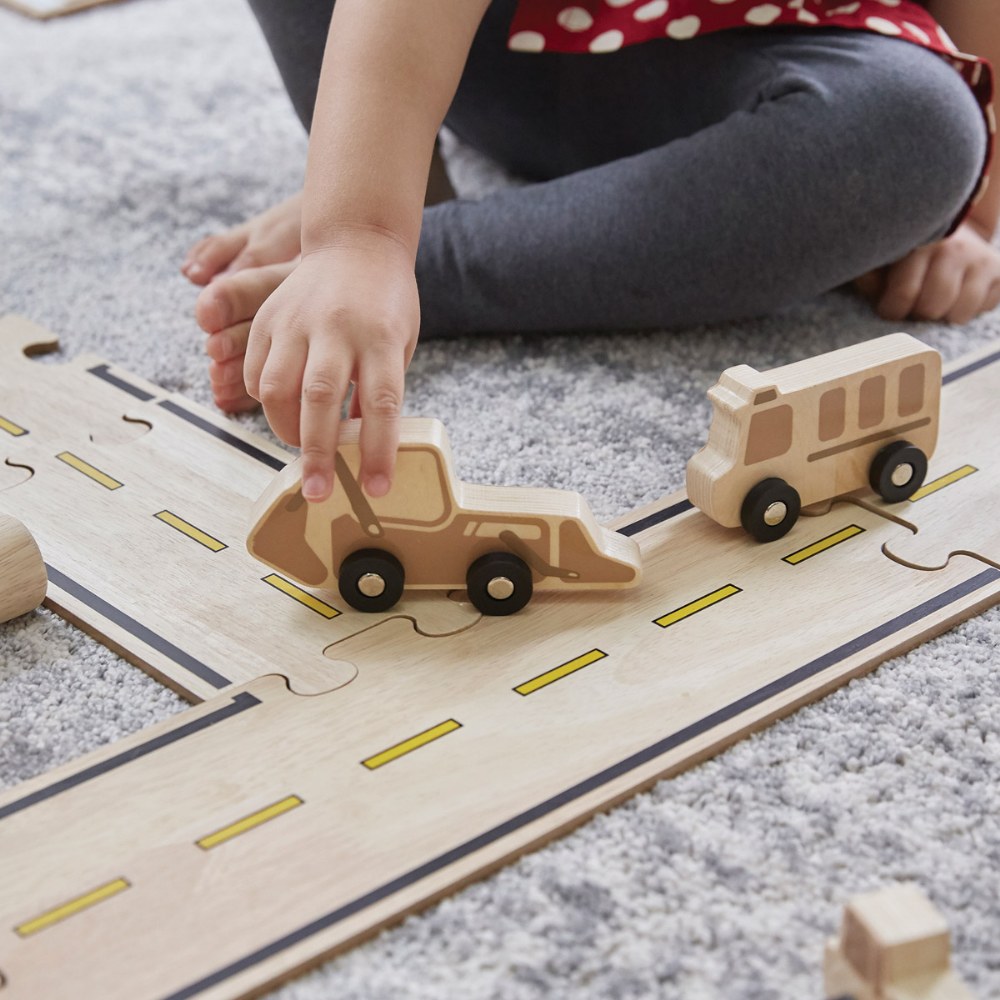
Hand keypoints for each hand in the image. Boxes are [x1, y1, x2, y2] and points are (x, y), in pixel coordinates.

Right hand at [244, 230, 419, 502]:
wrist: (358, 241)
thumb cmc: (386, 302)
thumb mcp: (400, 343)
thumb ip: (380, 391)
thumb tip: (362, 449)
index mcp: (381, 336)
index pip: (382, 403)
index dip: (378, 450)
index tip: (377, 487)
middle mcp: (337, 327)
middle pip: (321, 397)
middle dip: (318, 452)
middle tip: (318, 491)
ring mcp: (297, 320)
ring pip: (276, 387)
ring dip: (285, 429)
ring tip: (301, 450)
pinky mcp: (269, 317)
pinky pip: (254, 370)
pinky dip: (263, 401)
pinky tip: (280, 411)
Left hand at [855, 221, 999, 323]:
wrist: (950, 229)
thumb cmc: (905, 253)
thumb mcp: (881, 258)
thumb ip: (869, 276)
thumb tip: (876, 294)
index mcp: (919, 242)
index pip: (904, 294)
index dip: (891, 310)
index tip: (888, 308)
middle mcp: (954, 248)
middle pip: (932, 307)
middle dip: (918, 314)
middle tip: (913, 305)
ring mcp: (981, 259)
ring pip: (959, 314)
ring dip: (943, 315)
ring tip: (934, 302)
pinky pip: (982, 309)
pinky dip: (967, 310)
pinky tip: (957, 295)